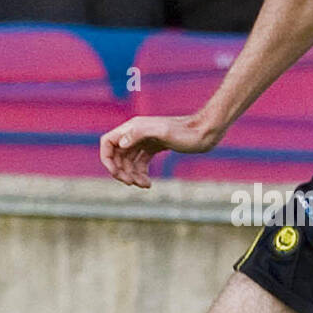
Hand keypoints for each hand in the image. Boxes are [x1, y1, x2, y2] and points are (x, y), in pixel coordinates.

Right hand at [100, 114, 221, 188]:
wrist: (205, 132)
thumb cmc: (186, 132)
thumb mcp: (164, 132)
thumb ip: (140, 133)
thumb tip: (121, 143)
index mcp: (133, 127)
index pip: (108, 142)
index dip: (107, 159)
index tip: (116, 174)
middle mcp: (136, 133)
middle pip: (117, 155)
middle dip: (120, 171)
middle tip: (131, 183)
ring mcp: (145, 141)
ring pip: (129, 161)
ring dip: (132, 175)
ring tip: (144, 186)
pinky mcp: (155, 147)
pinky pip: (141, 163)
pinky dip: (141, 174)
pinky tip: (148, 184)